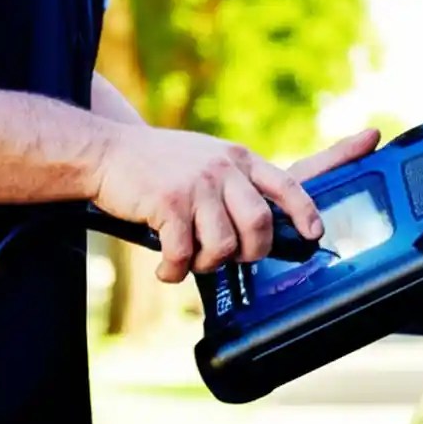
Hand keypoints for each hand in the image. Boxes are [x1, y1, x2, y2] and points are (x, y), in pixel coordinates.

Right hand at [92, 125, 379, 280]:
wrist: (108, 152)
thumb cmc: (160, 166)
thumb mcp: (207, 159)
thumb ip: (234, 184)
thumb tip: (259, 230)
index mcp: (239, 158)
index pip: (286, 184)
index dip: (305, 212)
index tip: (315, 233)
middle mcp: (223, 168)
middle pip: (260, 223)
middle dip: (250, 251)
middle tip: (229, 258)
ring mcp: (196, 185)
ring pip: (223, 244)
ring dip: (207, 263)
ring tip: (190, 260)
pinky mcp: (168, 203)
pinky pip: (184, 254)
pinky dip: (175, 271)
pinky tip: (166, 269)